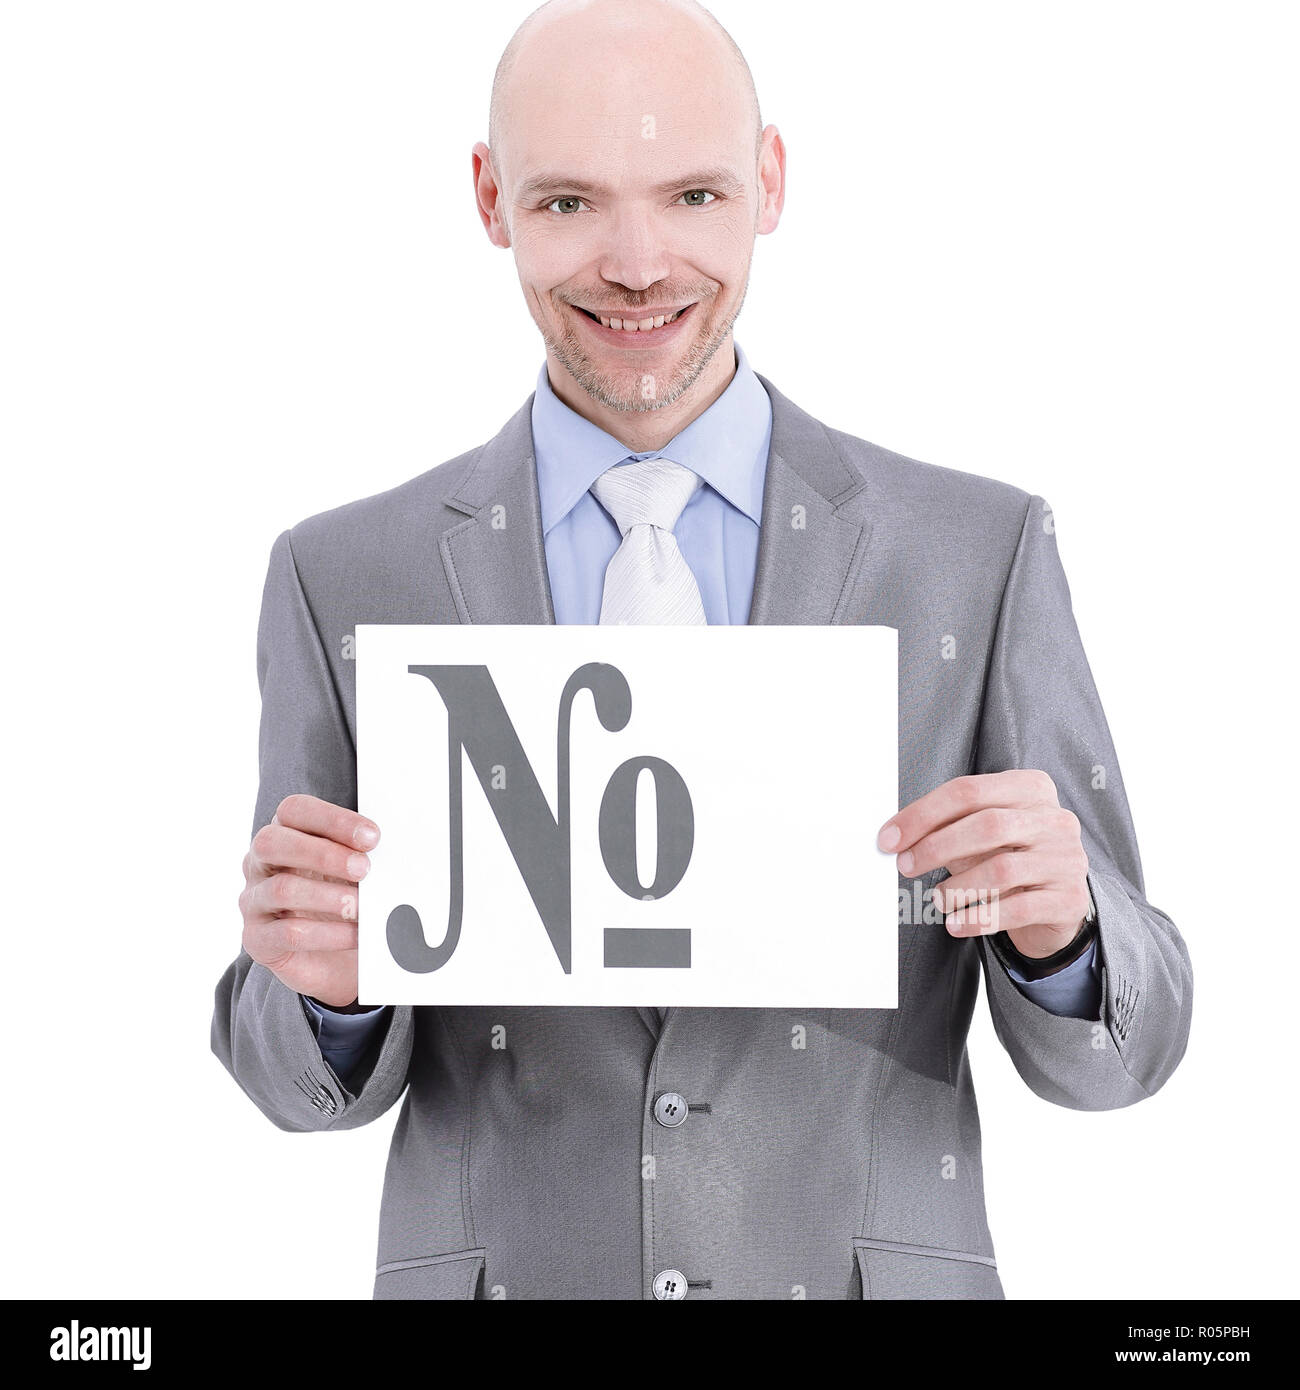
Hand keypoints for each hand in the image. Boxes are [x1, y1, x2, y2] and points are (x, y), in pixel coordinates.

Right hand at [240, 794, 379, 1007]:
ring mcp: (254, 902)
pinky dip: (327, 934)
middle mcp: (259, 864)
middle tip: (364, 868)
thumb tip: (390, 847)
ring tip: (361, 906)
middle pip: (273, 843)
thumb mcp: (352, 874)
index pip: (294, 810)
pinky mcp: (257, 940)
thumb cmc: (342, 904)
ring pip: (282, 889)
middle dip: (323, 853)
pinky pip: (288, 934)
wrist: (333, 962)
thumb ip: (361, 855)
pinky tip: (355, 935)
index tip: (372, 837)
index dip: (332, 819)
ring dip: (329, 897)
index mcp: (284, 835)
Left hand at [877, 770, 1090, 958]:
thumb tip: (895, 837)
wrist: (1055, 902)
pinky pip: (1018, 909)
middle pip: (987, 825)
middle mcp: (1054, 819)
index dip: (923, 814)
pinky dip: (979, 919)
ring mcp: (1066, 858)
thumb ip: (946, 826)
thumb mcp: (979, 834)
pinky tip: (957, 924)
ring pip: (1001, 869)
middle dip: (936, 847)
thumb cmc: (1007, 857)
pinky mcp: (1069, 898)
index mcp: (1029, 788)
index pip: (969, 790)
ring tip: (938, 898)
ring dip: (957, 887)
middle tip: (905, 866)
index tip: (890, 838)